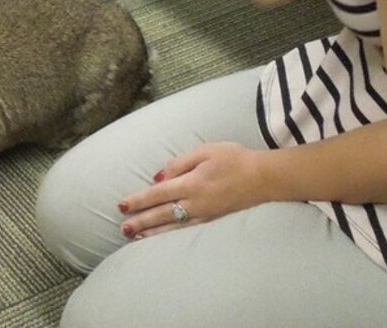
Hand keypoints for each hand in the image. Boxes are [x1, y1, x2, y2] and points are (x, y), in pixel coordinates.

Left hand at [118, 142, 270, 239]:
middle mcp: (196, 202)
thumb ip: (179, 163)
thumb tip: (159, 178)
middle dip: (141, 220)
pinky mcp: (213, 219)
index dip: (139, 200)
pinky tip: (161, 236)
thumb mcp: (205, 151)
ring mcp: (205, 213)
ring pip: (173, 225)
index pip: (158, 193)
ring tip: (135, 236)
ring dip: (152, 231)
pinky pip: (187, 229)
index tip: (122, 205)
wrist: (264, 177)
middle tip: (122, 227)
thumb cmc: (234, 158)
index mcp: (192, 182)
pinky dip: (170, 234)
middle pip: (162, 213)